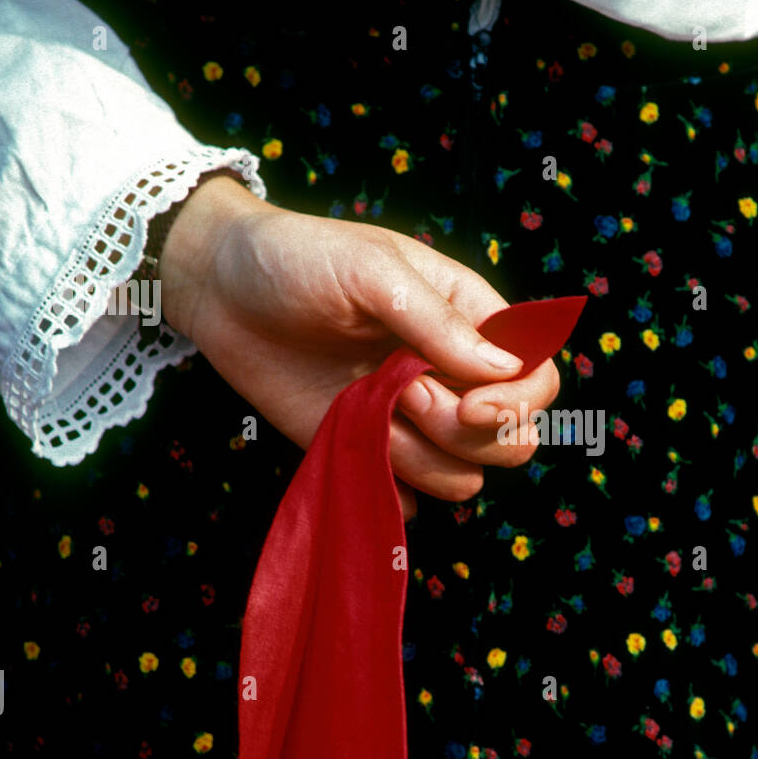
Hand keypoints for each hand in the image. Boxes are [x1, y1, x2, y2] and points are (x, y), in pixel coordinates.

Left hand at [157, 175, 559, 515]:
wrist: (220, 291)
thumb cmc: (298, 260)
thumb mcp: (372, 270)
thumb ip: (440, 322)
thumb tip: (506, 372)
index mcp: (471, 322)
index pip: (537, 378)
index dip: (518, 402)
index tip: (471, 403)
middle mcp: (453, 378)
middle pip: (514, 441)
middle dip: (468, 433)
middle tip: (407, 393)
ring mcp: (413, 422)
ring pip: (464, 479)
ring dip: (421, 455)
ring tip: (369, 404)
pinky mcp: (370, 452)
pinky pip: (409, 498)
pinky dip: (388, 484)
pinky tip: (354, 442)